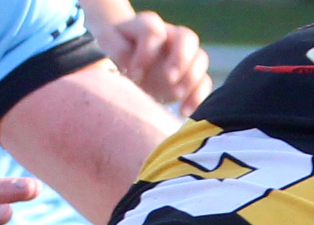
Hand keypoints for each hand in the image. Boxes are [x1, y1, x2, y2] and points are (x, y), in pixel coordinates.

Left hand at [96, 11, 210, 108]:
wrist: (132, 61)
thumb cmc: (120, 49)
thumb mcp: (109, 43)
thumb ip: (117, 48)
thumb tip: (133, 64)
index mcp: (150, 25)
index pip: (154, 31)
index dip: (146, 51)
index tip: (134, 71)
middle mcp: (172, 36)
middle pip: (188, 37)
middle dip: (180, 59)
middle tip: (169, 78)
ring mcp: (186, 55)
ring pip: (201, 59)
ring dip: (191, 79)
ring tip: (176, 95)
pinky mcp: (192, 75)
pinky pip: (205, 83)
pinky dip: (198, 97)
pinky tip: (185, 111)